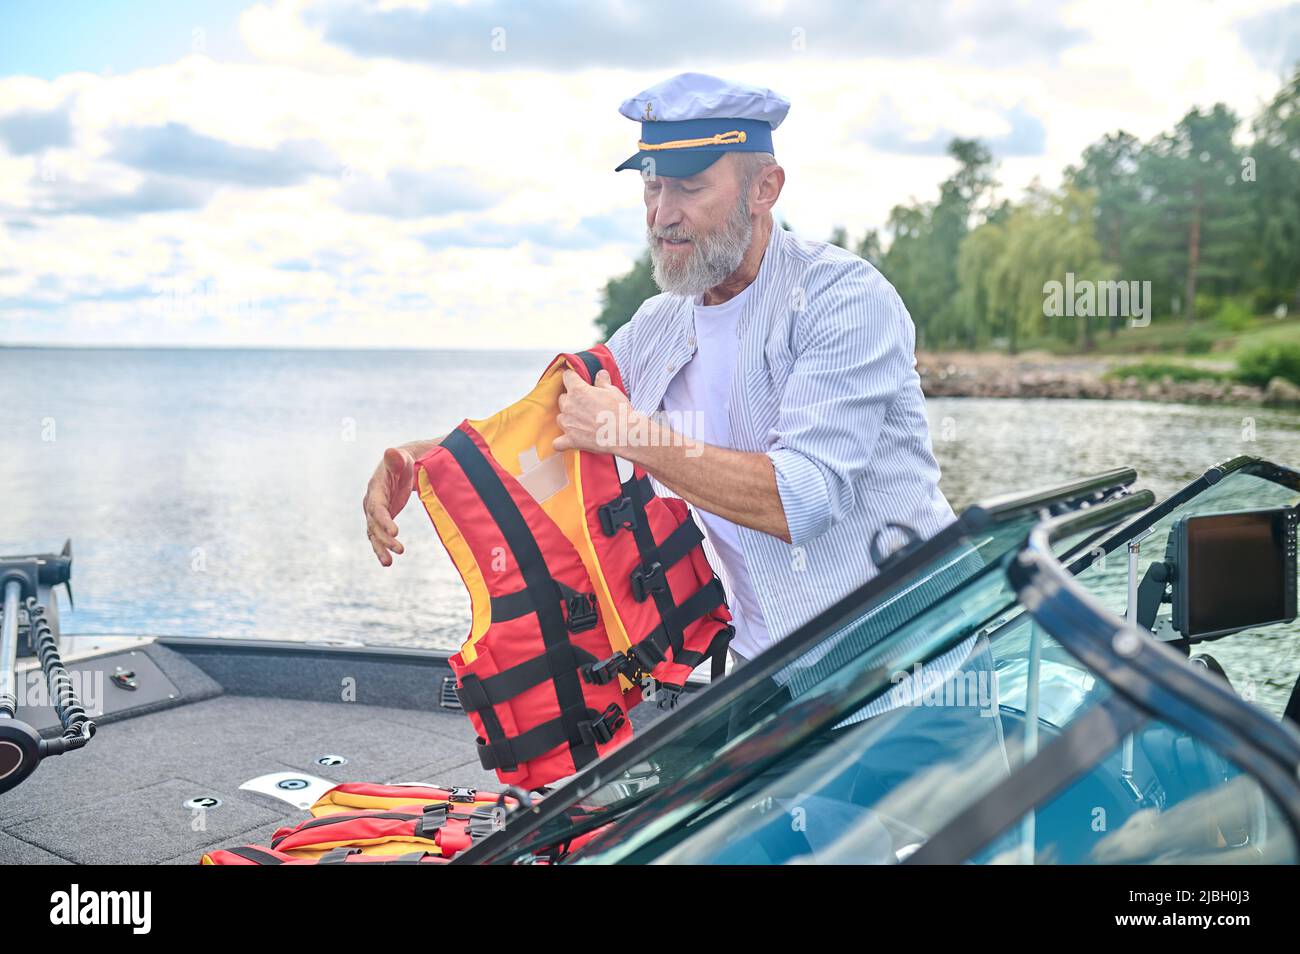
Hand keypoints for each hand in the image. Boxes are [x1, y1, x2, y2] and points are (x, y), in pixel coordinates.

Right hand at [364, 447, 415, 565]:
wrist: (400, 467)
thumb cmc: (403, 462)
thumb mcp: (401, 459)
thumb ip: (395, 458)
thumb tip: (390, 450)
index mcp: (376, 489)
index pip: (377, 507)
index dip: (384, 520)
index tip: (395, 532)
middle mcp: (371, 503)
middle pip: (375, 524)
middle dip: (385, 538)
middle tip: (400, 549)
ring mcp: (374, 513)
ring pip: (374, 534)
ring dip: (381, 548)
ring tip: (389, 563)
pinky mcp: (380, 520)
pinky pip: (377, 537)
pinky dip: (381, 549)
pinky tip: (387, 562)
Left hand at [553, 368, 632, 454]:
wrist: (624, 433)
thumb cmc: (619, 411)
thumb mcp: (613, 391)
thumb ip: (603, 382)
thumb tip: (600, 374)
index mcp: (578, 390)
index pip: (567, 376)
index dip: (573, 377)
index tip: (577, 380)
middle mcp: (569, 405)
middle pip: (562, 398)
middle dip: (571, 399)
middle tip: (585, 404)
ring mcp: (568, 424)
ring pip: (560, 417)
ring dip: (568, 418)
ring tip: (581, 422)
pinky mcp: (571, 440)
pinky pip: (558, 443)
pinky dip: (561, 442)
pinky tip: (568, 440)